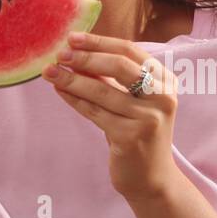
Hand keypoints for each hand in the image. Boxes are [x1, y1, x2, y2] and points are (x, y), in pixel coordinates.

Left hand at [42, 30, 180, 201]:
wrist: (152, 179)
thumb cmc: (139, 134)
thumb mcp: (133, 102)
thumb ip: (112, 78)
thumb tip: (77, 53)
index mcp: (166, 82)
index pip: (131, 51)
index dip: (100, 42)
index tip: (73, 38)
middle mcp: (162, 97)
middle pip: (120, 66)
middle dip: (86, 58)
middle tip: (60, 54)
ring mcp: (148, 118)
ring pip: (102, 90)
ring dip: (72, 79)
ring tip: (50, 72)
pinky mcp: (130, 136)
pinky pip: (95, 112)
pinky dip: (74, 99)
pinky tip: (59, 91)